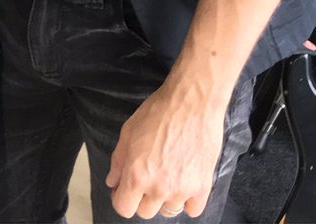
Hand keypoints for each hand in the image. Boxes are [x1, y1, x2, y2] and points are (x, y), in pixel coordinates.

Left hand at [106, 84, 226, 218]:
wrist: (191, 103)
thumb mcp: (128, 132)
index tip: (125, 188)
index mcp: (137, 175)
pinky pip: (192, 210)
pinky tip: (184, 181)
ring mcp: (182, 190)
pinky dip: (187, 200)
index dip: (121, 198)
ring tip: (167, 172)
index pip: (124, 208)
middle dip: (142, 197)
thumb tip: (112, 182)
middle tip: (147, 175)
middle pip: (145, 212)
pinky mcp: (203, 188)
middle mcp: (159, 188)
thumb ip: (118, 161)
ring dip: (165, 197)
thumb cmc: (157, 113)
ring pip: (169, 210)